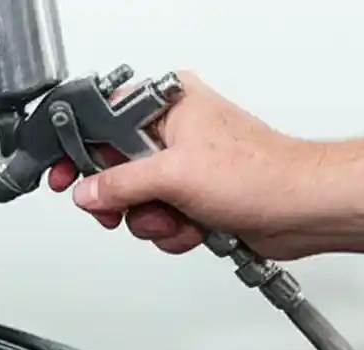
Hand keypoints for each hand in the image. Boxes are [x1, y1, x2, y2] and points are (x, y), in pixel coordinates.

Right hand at [47, 73, 323, 259]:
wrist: (301, 210)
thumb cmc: (260, 174)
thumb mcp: (173, 174)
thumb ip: (118, 184)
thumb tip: (88, 192)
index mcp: (167, 104)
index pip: (100, 120)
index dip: (76, 150)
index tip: (62, 175)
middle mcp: (173, 131)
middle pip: (111, 168)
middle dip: (124, 198)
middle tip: (127, 207)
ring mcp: (182, 166)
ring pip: (133, 200)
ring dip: (152, 219)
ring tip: (178, 217)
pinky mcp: (191, 197)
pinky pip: (156, 218)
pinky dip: (171, 230)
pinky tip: (193, 226)